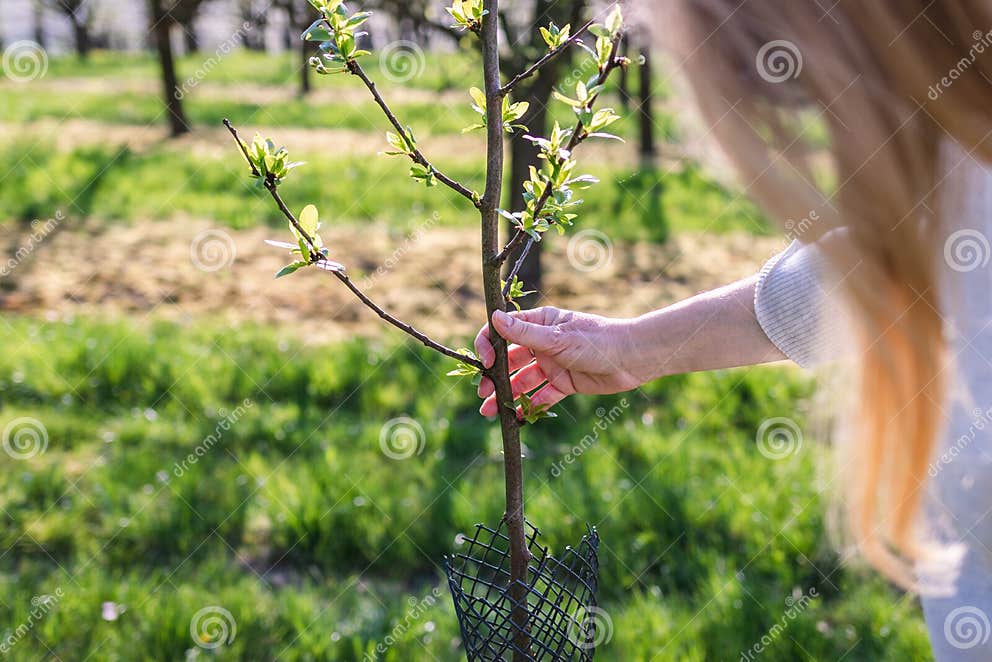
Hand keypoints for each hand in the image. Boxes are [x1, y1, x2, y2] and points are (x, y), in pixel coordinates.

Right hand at [474, 307, 643, 417]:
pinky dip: (529, 406)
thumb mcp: (558, 338)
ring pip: (523, 380)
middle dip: (494, 376)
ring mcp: (553, 364)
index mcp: (540, 323)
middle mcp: (542, 342)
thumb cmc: (597, 340)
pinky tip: (515, 418)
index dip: (489, 345)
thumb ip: (525, 333)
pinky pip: (542, 396)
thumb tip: (494, 318)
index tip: (486, 363)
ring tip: (489, 412)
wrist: (632, 359)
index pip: (504, 331)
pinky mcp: (564, 383)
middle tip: (482, 393)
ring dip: (506, 394)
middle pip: (510, 359)